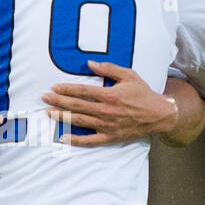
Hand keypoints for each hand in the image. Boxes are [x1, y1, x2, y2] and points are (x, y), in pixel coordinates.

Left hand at [43, 60, 176, 146]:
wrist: (160, 115)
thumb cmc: (143, 94)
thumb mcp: (129, 76)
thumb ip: (109, 69)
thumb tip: (89, 63)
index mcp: (110, 95)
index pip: (83, 91)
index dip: (66, 89)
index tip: (54, 87)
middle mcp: (107, 111)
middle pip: (77, 106)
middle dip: (58, 101)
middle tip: (44, 98)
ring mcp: (108, 126)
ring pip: (80, 121)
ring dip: (62, 117)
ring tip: (48, 113)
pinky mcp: (110, 137)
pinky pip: (90, 140)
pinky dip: (76, 140)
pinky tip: (63, 138)